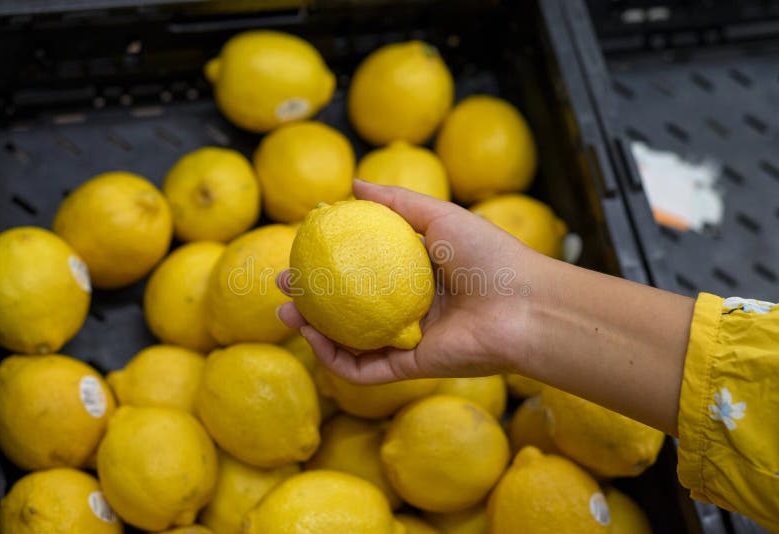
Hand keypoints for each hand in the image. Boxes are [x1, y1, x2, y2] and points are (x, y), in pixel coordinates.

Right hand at [276, 180, 537, 384]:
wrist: (524, 305)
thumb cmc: (488, 255)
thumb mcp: (439, 216)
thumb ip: (397, 202)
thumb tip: (352, 183)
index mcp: (415, 275)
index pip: (361, 272)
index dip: (327, 265)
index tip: (299, 252)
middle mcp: (408, 308)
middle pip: (348, 309)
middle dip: (311, 301)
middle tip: (282, 288)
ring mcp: (408, 340)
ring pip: (350, 343)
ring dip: (314, 332)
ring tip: (289, 313)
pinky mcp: (411, 368)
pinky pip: (366, 370)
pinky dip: (336, 360)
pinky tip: (315, 339)